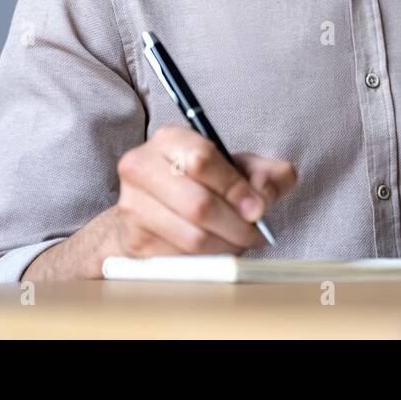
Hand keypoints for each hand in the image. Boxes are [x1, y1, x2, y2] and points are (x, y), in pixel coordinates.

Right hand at [111, 125, 297, 256]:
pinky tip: (217, 250)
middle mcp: (141, 168)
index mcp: (169, 139)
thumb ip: (268, 173)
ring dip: (227, 246)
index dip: (236, 188)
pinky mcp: (134, 241)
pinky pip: (181, 260)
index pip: (202, 160)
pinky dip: (208, 260)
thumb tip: (263, 196)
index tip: (258, 207)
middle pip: (198, 204)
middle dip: (237, 224)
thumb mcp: (243, 167)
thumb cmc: (207, 182)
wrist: (160, 205)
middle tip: (256, 232)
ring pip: (192, 237)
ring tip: (240, 241)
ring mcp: (132, 206)